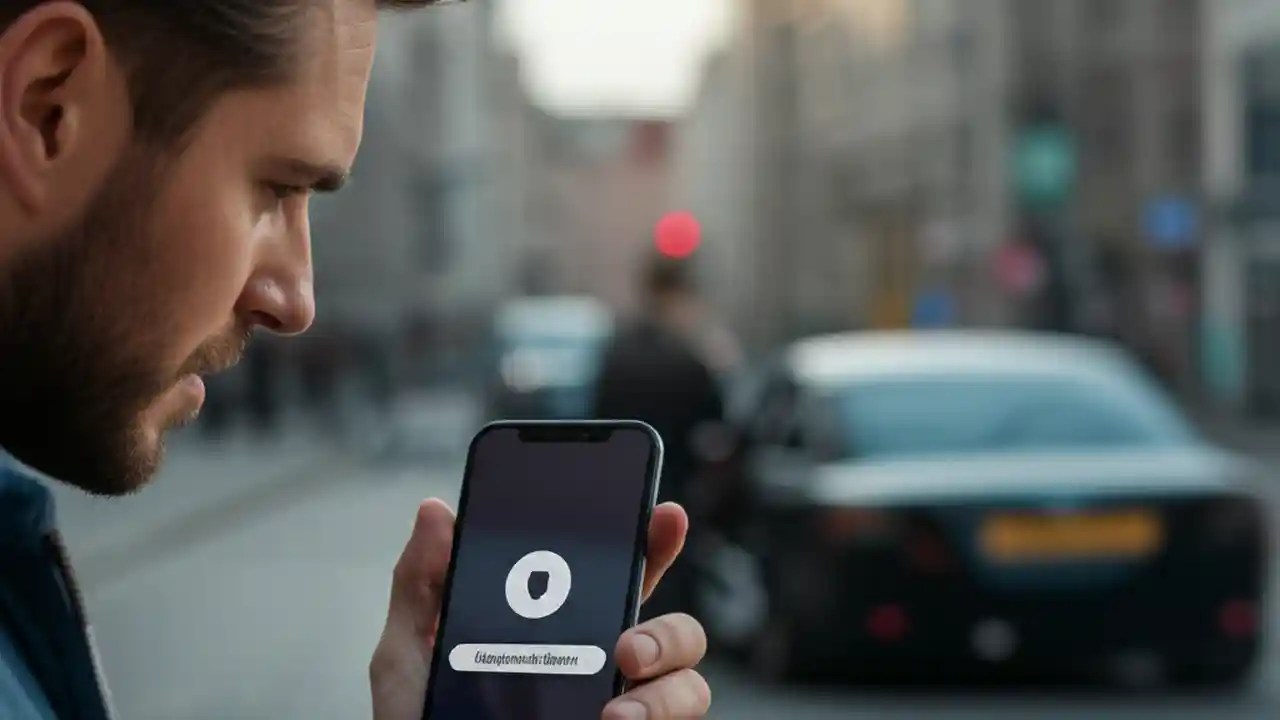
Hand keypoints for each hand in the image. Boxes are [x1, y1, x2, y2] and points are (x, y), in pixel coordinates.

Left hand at [370, 499, 711, 719]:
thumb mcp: (406, 659)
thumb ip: (420, 584)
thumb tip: (435, 511)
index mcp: (560, 630)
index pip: (618, 575)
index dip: (651, 540)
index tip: (664, 514)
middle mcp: (602, 668)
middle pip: (674, 627)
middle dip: (668, 629)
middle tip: (624, 648)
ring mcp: (625, 710)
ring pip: (688, 682)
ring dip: (666, 689)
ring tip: (616, 709)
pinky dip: (657, 719)